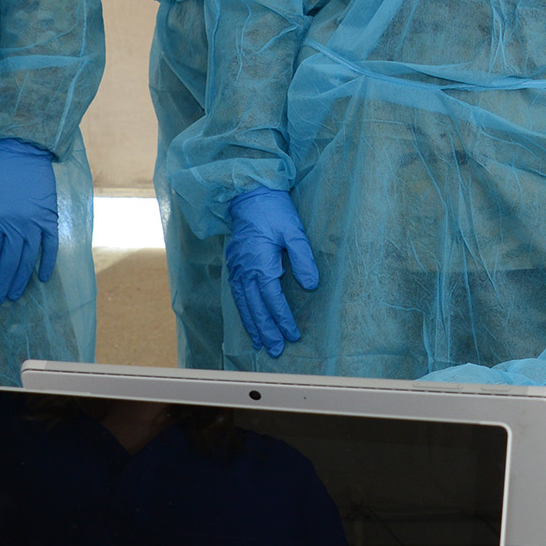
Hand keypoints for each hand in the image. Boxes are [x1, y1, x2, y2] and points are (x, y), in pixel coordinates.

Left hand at [0, 138, 59, 304]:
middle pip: (9, 262)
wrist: (24, 146)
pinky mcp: (51, 217)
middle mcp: (18, 225)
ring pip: (28, 258)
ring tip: (14, 295)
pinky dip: (47, 263)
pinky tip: (42, 277)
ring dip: (21, 279)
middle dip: (1, 283)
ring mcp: (37, 222)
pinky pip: (51, 245)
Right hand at [226, 187, 318, 355]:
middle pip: (256, 308)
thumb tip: (311, 286)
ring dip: (253, 326)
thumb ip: (303, 259)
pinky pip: (237, 295)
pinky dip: (243, 312)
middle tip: (277, 350)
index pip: (273, 300)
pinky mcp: (234, 266)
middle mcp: (245, 271)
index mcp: (260, 264)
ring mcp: (237, 269)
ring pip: (244, 305)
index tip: (292, 335)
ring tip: (260, 344)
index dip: (283, 319)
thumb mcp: (294, 231)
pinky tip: (249, 321)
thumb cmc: (274, 211)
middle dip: (267, 331)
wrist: (249, 195)